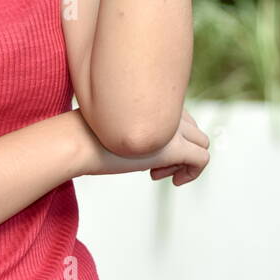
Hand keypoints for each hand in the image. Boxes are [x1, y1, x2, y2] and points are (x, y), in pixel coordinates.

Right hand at [81, 107, 209, 186]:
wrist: (77, 140)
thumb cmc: (88, 134)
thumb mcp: (115, 124)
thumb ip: (134, 124)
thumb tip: (143, 144)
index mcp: (155, 97)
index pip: (180, 116)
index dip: (169, 136)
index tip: (146, 153)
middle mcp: (168, 108)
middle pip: (193, 129)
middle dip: (178, 150)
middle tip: (151, 167)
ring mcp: (174, 127)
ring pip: (201, 143)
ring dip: (183, 162)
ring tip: (156, 173)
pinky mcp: (175, 148)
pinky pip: (202, 159)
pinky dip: (193, 173)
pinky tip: (172, 181)